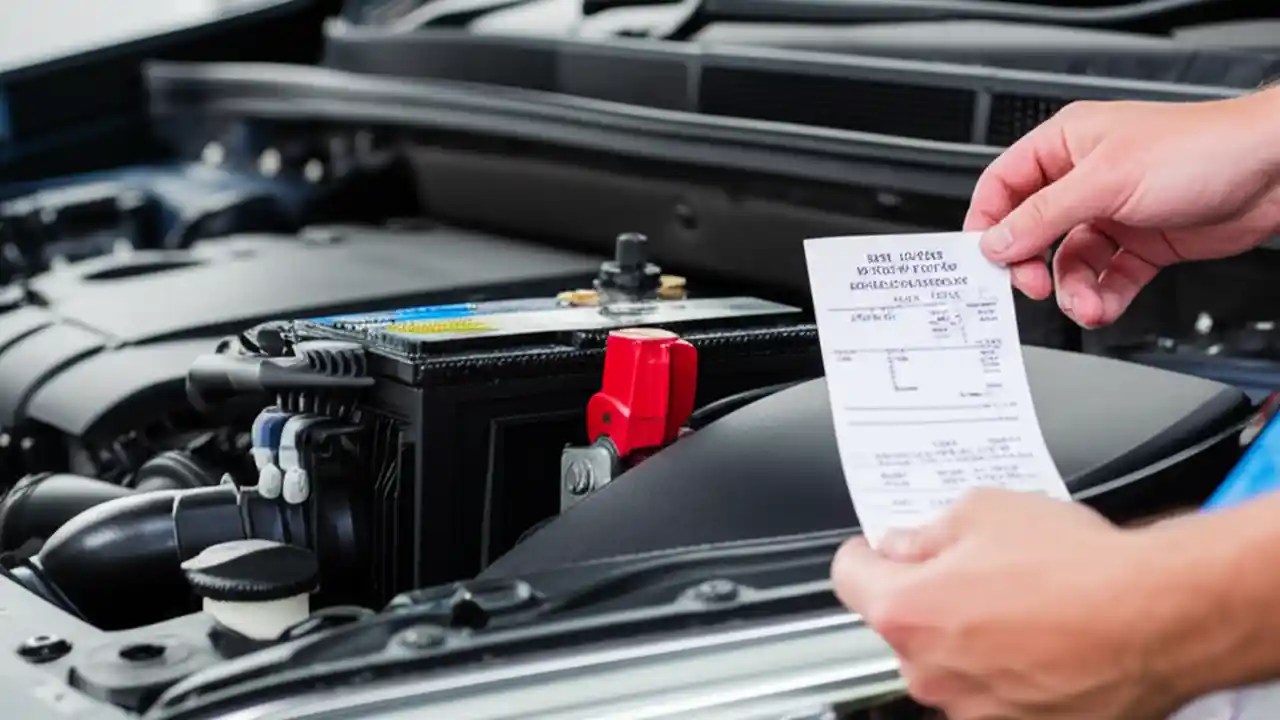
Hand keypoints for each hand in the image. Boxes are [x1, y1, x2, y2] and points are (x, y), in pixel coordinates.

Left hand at [831, 489, 1188, 718]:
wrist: (1158, 617)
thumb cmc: (1078, 566)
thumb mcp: (984, 511)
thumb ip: (927, 532)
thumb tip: (904, 544)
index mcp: (905, 611)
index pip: (847, 577)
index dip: (866, 554)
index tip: (878, 548)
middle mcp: (927, 671)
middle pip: (899, 624)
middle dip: (926, 596)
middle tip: (974, 570)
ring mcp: (969, 709)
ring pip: (946, 663)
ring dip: (967, 637)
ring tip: (1023, 606)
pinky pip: (990, 692)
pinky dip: (1005, 669)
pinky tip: (1042, 641)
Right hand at [967, 90, 1279, 327]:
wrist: (1272, 171)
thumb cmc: (1201, 148)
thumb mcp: (1105, 180)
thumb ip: (1044, 215)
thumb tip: (998, 241)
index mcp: (1066, 146)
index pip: (1003, 186)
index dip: (988, 223)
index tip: (985, 259)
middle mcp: (1084, 179)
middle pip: (1032, 232)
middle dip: (1031, 265)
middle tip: (1032, 286)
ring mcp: (1113, 213)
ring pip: (1069, 262)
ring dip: (1071, 289)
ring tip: (1083, 304)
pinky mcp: (1141, 244)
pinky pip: (1106, 278)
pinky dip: (1102, 297)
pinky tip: (1104, 306)